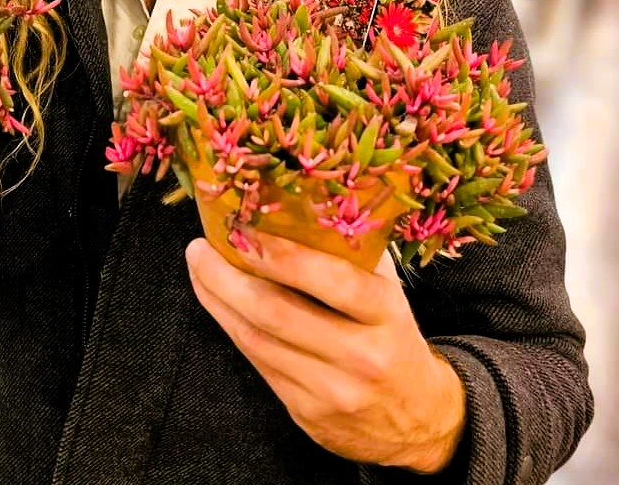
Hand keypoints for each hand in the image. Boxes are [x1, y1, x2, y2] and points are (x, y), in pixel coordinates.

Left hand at [185, 233, 465, 472]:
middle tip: (199, 246)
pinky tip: (216, 301)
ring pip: (257, 339)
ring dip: (217, 299)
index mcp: (386, 314)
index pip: (332, 279)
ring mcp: (332, 390)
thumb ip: (352, 251)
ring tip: (199, 266)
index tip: (243, 226)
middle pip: (277, 312)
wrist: (419, 420)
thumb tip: (299, 198)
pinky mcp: (308, 413)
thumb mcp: (387, 291)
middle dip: (226, 275)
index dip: (282, 253)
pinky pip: (258, 363)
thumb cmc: (393, 334)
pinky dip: (230, 326)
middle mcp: (361, 355)